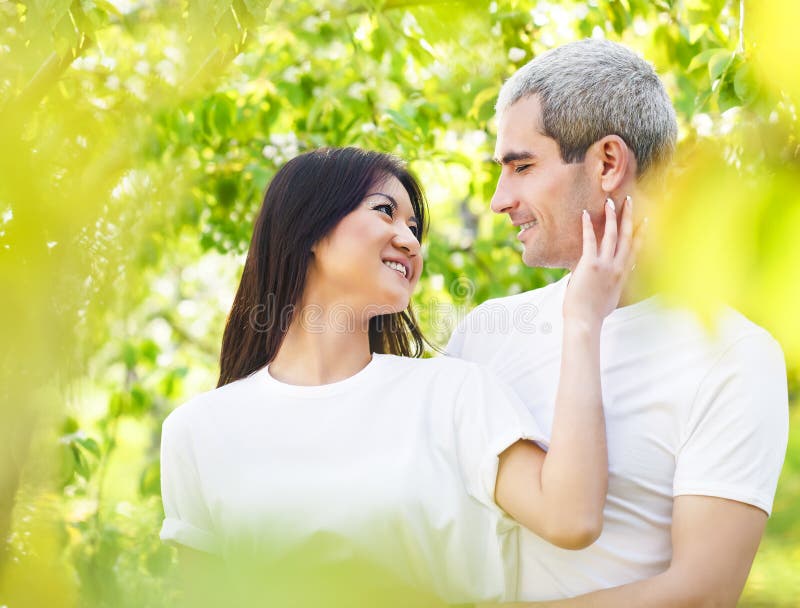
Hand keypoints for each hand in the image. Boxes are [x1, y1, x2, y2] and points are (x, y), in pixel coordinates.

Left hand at [562, 196, 639, 327]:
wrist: (585, 321)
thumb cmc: (595, 313)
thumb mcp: (611, 297)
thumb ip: (613, 284)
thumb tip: (610, 281)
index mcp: (623, 274)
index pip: (635, 248)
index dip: (641, 232)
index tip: (646, 219)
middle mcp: (618, 267)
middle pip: (627, 237)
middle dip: (629, 217)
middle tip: (630, 200)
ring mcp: (605, 265)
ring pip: (611, 235)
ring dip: (611, 217)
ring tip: (611, 202)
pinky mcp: (590, 264)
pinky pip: (589, 240)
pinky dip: (587, 226)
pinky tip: (585, 214)